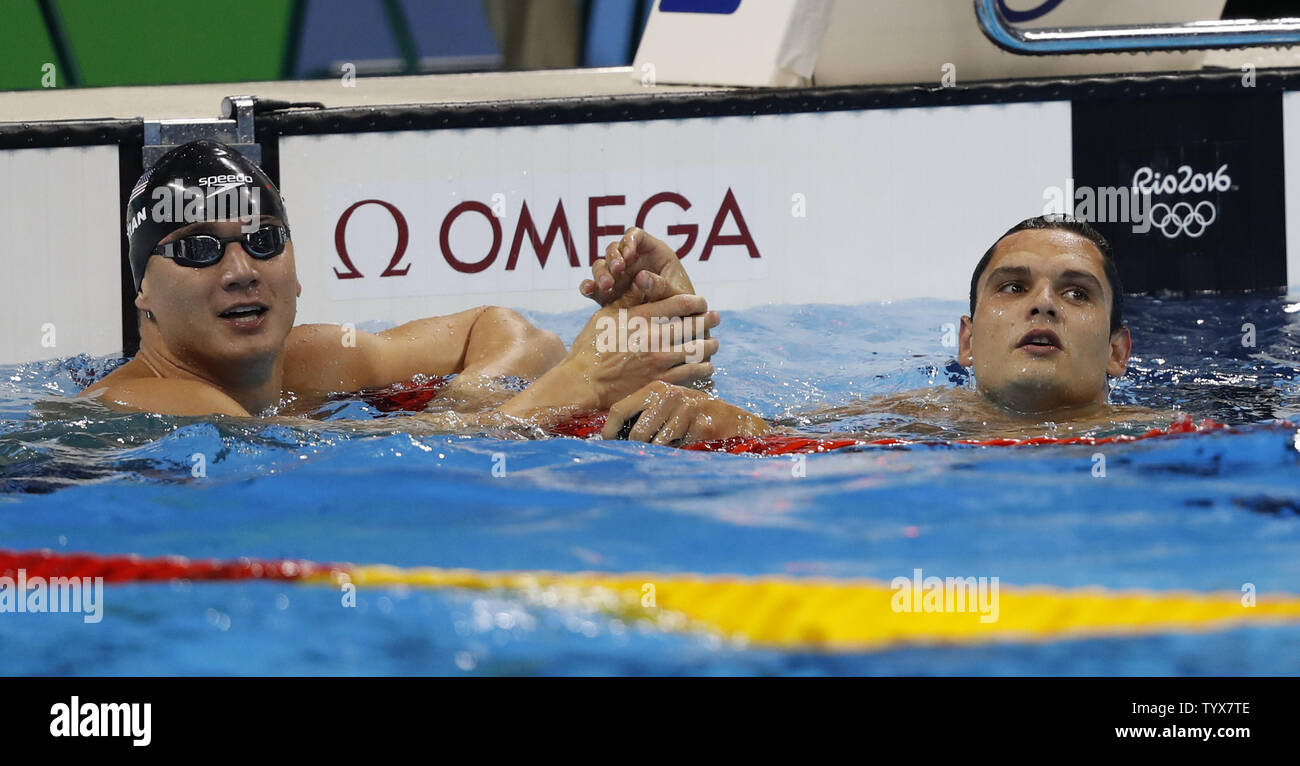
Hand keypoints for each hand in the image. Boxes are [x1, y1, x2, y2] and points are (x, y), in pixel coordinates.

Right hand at [559, 294, 718, 410]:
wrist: (583, 382)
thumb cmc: (591, 347)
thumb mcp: (605, 316)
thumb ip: (627, 299)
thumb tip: (643, 281)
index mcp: (641, 317)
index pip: (680, 302)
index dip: (697, 301)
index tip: (703, 302)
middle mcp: (654, 336)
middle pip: (694, 324)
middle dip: (708, 320)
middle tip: (715, 318)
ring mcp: (659, 360)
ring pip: (697, 349)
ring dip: (709, 345)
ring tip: (713, 343)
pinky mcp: (661, 381)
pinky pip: (692, 373)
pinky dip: (703, 368)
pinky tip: (706, 366)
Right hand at [580, 227, 696, 307]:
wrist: (677, 331)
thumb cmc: (685, 309)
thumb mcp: (678, 297)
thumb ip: (661, 286)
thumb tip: (640, 277)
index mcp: (653, 253)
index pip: (636, 236)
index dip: (629, 241)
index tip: (629, 254)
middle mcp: (633, 262)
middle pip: (614, 249)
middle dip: (613, 258)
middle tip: (617, 270)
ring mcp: (619, 278)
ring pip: (602, 265)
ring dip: (601, 272)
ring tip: (607, 286)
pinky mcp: (609, 295)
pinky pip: (594, 286)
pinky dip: (589, 286)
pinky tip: (588, 290)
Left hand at [602, 381, 769, 444]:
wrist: (731, 420)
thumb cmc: (692, 416)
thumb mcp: (667, 407)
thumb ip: (644, 414)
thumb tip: (612, 436)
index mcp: (655, 388)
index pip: (618, 409)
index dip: (609, 431)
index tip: (606, 447)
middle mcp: (668, 394)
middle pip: (636, 431)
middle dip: (634, 449)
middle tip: (636, 458)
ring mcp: (685, 408)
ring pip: (654, 442)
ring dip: (656, 453)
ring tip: (664, 452)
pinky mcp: (699, 424)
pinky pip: (674, 448)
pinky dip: (673, 454)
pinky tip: (682, 448)